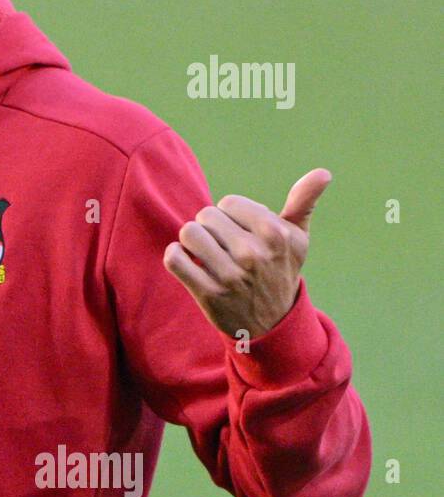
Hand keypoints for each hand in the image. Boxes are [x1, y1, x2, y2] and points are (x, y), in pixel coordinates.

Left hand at [163, 168, 330, 339]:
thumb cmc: (280, 271)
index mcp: (276, 234)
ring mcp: (230, 276)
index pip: (228, 203)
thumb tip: (323, 172)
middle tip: (223, 247)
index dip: (231, 216)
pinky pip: (174, 259)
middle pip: (206, 215)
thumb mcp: (296, 240)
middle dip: (211, 228)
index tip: (241, 233)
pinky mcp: (208, 294)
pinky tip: (189, 263)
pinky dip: (176, 257)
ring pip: (188, 233)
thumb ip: (304, 203)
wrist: (271, 324)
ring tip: (206, 254)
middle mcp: (253, 254)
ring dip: (192, 242)